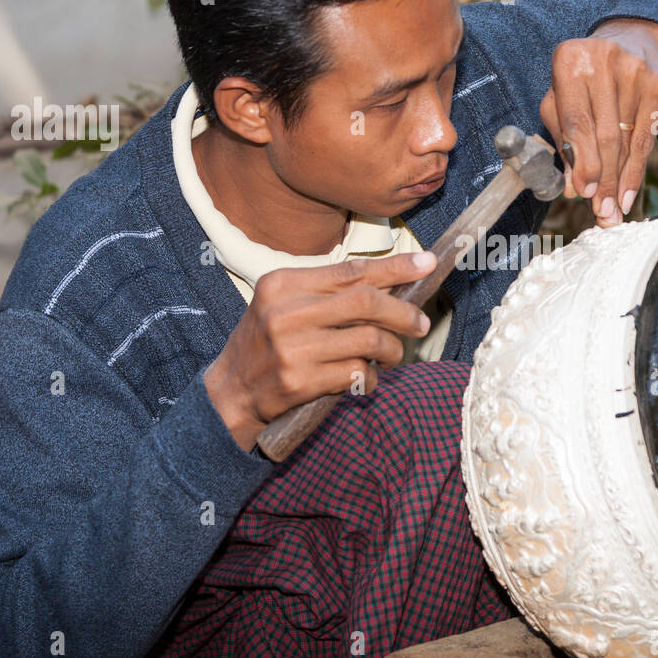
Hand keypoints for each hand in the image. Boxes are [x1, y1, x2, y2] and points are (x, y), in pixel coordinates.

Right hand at [203, 252, 436, 450]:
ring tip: (392, 355)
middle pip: (366, 301)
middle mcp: (286, 312)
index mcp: (283, 283)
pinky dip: (373, 377)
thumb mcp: (285, 306)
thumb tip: (393, 280)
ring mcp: (293, 348)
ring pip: (368, 339)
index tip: (427, 264)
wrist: (230, 393)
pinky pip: (358, 373)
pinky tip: (368, 378)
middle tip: (421, 323)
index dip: (395, 267)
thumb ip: (329, 292)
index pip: (351, 270)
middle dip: (403, 312)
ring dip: (392, 349)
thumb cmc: (267, 344)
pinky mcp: (300, 381)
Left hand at [538, 18, 657, 227]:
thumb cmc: (586, 77)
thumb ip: (564, 140)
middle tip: (602, 212)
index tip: (583, 193)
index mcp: (568, 61)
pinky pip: (646, 138)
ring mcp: (634, 71)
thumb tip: (572, 187)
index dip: (581, 161)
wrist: (632, 39)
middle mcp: (602, 62)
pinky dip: (636, 170)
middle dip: (602, 179)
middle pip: (605, 135)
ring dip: (619, 181)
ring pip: (627, 140)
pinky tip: (629, 193)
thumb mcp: (563, 99)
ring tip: (613, 210)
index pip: (576, 121)